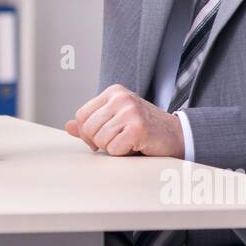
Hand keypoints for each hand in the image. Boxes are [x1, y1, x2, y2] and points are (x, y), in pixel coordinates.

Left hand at [64, 84, 184, 156]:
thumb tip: (68, 126)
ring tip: (128, 141)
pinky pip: (114, 149)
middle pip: (88, 129)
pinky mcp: (138, 128)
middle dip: (99, 142)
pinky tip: (136, 145)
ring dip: (113, 148)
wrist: (176, 134)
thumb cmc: (144, 128)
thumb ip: (91, 123)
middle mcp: (121, 98)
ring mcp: (130, 111)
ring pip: (100, 140)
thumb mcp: (115, 120)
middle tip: (117, 141)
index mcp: (113, 92)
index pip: (81, 115)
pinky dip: (123, 153)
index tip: (100, 138)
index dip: (86, 132)